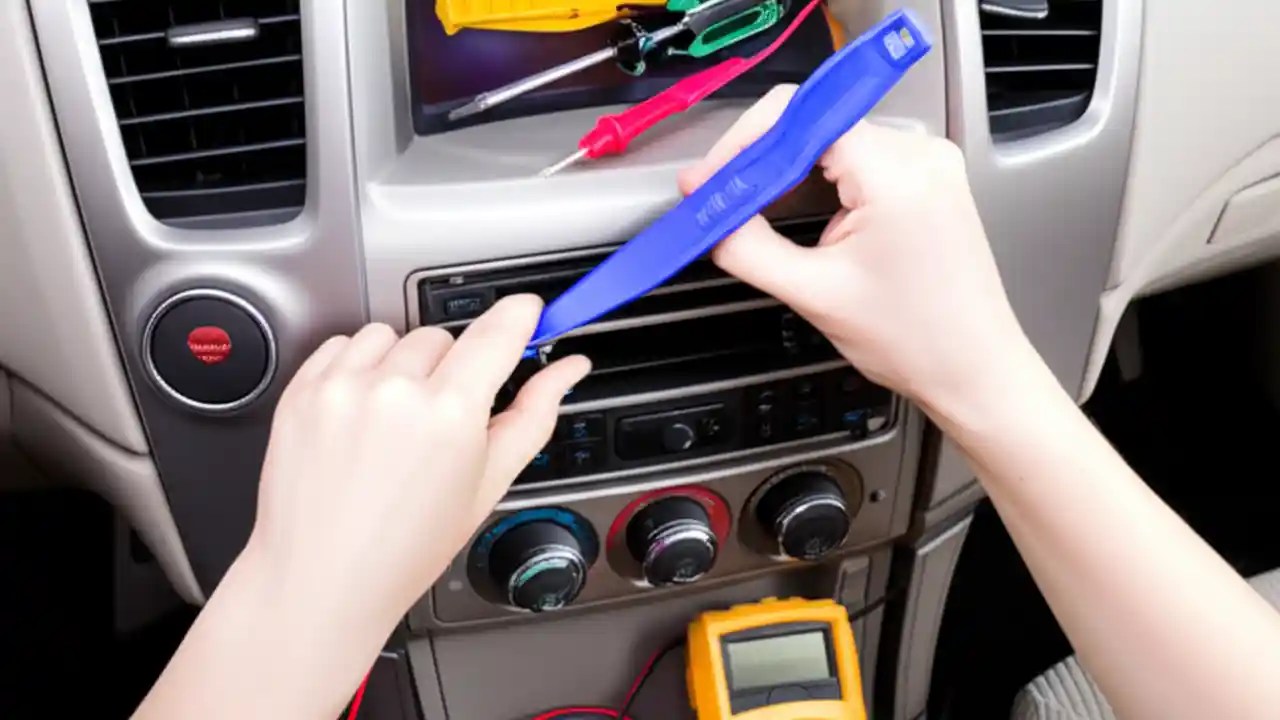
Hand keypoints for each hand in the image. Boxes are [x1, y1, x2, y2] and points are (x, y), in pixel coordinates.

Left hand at [247, 295, 589, 626]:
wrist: (323, 578)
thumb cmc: (406, 546)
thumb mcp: (487, 484)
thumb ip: (533, 415)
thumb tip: (567, 369)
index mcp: (450, 415)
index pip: (497, 333)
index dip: (518, 316)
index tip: (525, 310)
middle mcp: (395, 391)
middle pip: (442, 337)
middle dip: (450, 368)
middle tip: (439, 420)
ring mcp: (342, 388)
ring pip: (391, 336)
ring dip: (400, 364)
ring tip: (394, 419)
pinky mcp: (302, 390)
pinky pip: (343, 344)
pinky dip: (357, 368)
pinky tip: (361, 415)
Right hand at [680, 86, 1035, 419]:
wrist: (975, 370)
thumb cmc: (917, 340)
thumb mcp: (815, 294)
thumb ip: (749, 249)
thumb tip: (711, 217)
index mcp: (897, 174)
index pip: (799, 118)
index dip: (742, 146)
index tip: (709, 180)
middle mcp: (920, 154)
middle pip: (813, 125)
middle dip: (757, 161)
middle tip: (717, 197)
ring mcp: (929, 163)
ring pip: (832, 142)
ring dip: (787, 172)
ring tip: (750, 207)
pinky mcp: (928, 179)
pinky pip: (858, 159)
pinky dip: (819, 180)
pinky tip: (795, 208)